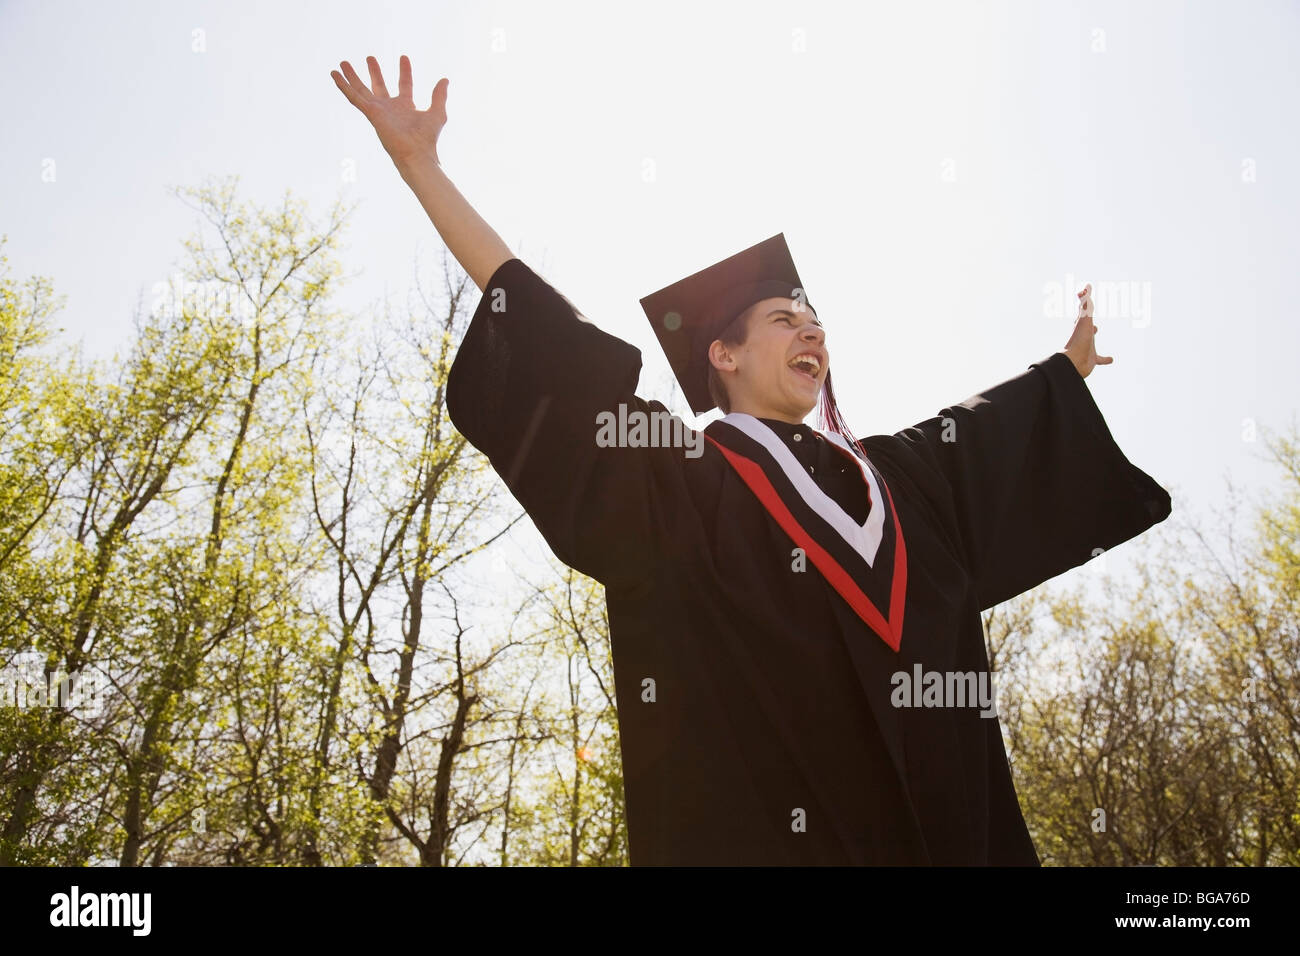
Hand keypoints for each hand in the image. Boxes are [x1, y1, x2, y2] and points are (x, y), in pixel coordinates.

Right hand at [331, 55, 447, 168]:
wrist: (416, 153)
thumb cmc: (427, 138)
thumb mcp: (437, 112)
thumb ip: (439, 96)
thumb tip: (445, 80)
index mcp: (406, 108)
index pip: (404, 85)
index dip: (405, 71)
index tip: (404, 57)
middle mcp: (390, 109)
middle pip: (379, 86)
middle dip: (375, 72)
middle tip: (369, 58)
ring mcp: (378, 111)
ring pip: (361, 90)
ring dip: (352, 77)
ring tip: (342, 63)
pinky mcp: (370, 113)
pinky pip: (354, 97)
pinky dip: (343, 86)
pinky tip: (335, 75)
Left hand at [1060, 283, 1111, 378]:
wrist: (1073, 363)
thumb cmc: (1079, 341)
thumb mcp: (1085, 320)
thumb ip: (1086, 305)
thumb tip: (1084, 289)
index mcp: (1081, 325)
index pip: (1083, 310)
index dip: (1084, 300)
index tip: (1083, 291)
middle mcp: (1083, 335)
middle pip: (1085, 323)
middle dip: (1086, 316)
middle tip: (1088, 308)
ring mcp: (1087, 347)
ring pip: (1090, 339)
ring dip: (1093, 334)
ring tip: (1096, 330)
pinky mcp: (1092, 359)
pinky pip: (1100, 359)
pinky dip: (1105, 359)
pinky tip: (1111, 359)